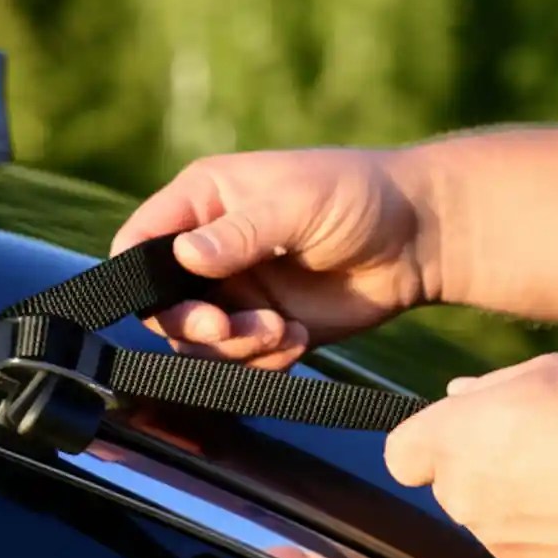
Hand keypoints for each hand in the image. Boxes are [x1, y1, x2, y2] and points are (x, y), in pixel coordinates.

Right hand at [110, 149, 438, 368]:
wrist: (422, 236)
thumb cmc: (358, 195)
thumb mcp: (296, 203)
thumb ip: (239, 233)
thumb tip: (183, 256)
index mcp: (203, 202)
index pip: (140, 239)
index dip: (134, 273)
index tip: (159, 300)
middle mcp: (209, 251)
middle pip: (163, 304)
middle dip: (190, 324)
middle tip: (225, 327)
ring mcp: (236, 293)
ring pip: (198, 342)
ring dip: (231, 347)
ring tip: (280, 331)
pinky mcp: (265, 328)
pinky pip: (239, 362)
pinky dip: (261, 362)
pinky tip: (297, 339)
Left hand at [384, 353, 557, 557]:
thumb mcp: (544, 372)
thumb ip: (490, 386)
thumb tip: (461, 394)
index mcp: (450, 439)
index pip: (400, 454)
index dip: (423, 444)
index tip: (455, 434)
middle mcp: (461, 495)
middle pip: (451, 484)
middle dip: (479, 467)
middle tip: (534, 445)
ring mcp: (494, 540)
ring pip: (489, 517)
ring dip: (514, 500)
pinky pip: (524, 547)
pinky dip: (545, 532)